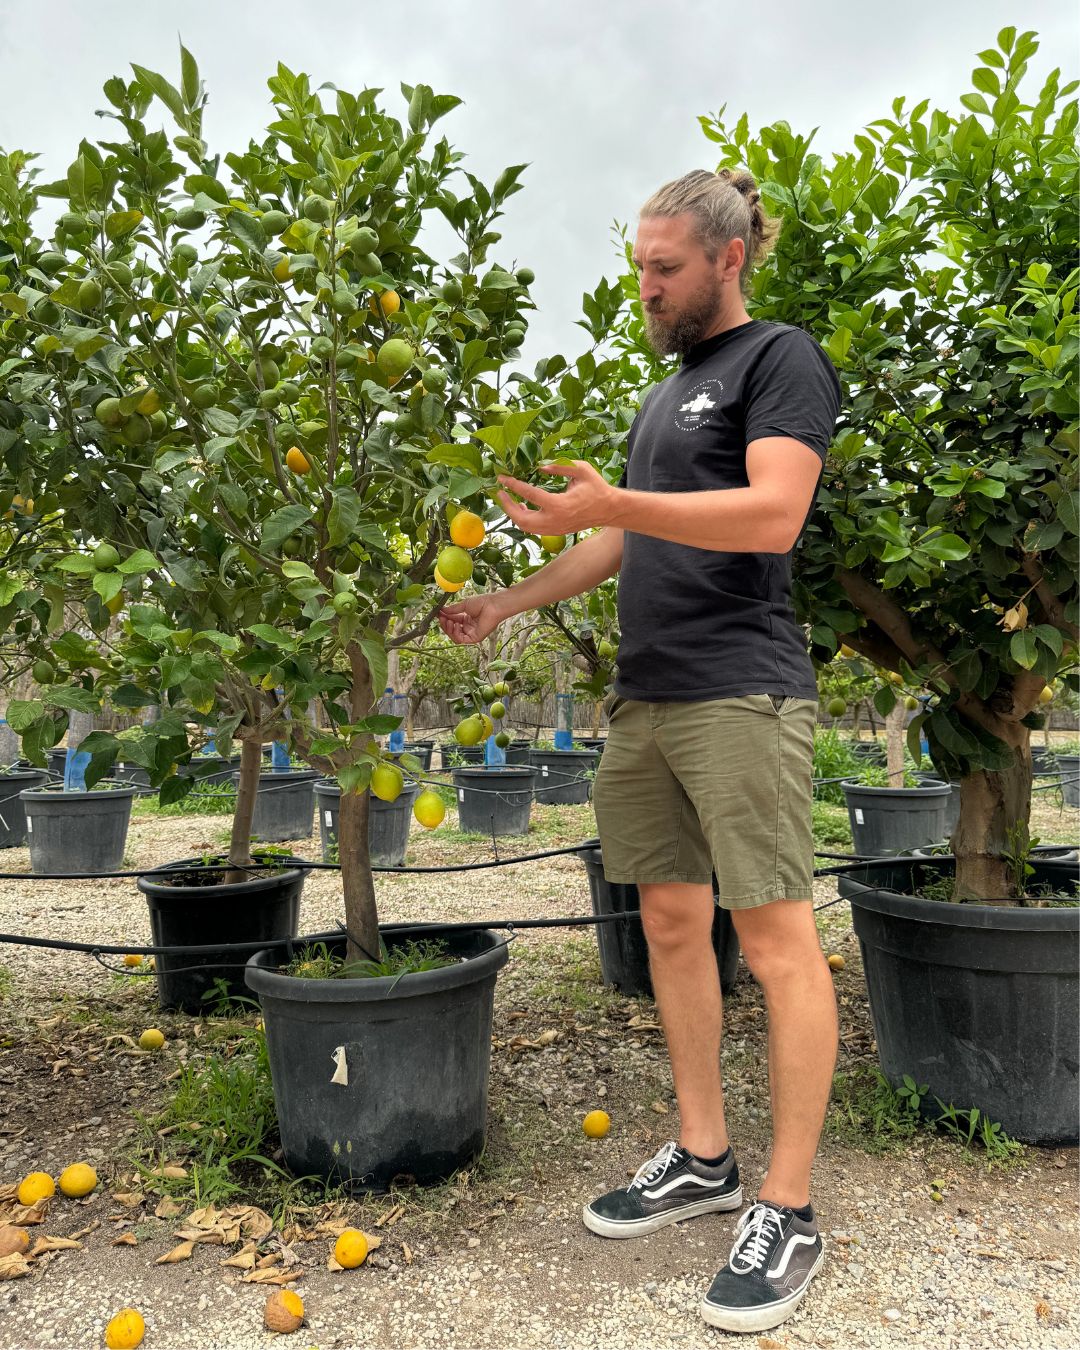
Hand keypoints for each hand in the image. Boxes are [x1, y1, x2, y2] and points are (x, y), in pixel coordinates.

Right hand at [437, 591, 507, 645]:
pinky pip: (461, 640)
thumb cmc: (482, 602)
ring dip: (449, 630)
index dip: (445, 618)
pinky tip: (455, 625)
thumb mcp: (464, 605)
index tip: (438, 613)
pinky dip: (455, 634)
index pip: (452, 621)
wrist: (492, 605)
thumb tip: (441, 611)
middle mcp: (468, 627)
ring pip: (455, 637)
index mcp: (466, 619)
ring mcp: (472, 633)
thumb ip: (453, 610)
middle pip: (452, 630)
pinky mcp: (475, 638)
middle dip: (445, 624)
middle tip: (442, 618)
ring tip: (448, 621)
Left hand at [497, 461, 615, 535]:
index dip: (513, 485)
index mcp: (559, 505)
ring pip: (525, 526)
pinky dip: (524, 519)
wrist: (609, 510)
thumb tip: (539, 467)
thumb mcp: (580, 470)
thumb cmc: (596, 488)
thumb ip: (558, 466)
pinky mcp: (556, 532)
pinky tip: (522, 507)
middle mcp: (554, 520)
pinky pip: (533, 528)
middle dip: (507, 505)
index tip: (502, 478)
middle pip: (521, 518)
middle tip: (500, 492)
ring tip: (510, 499)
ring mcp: (555, 529)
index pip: (529, 494)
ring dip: (514, 513)